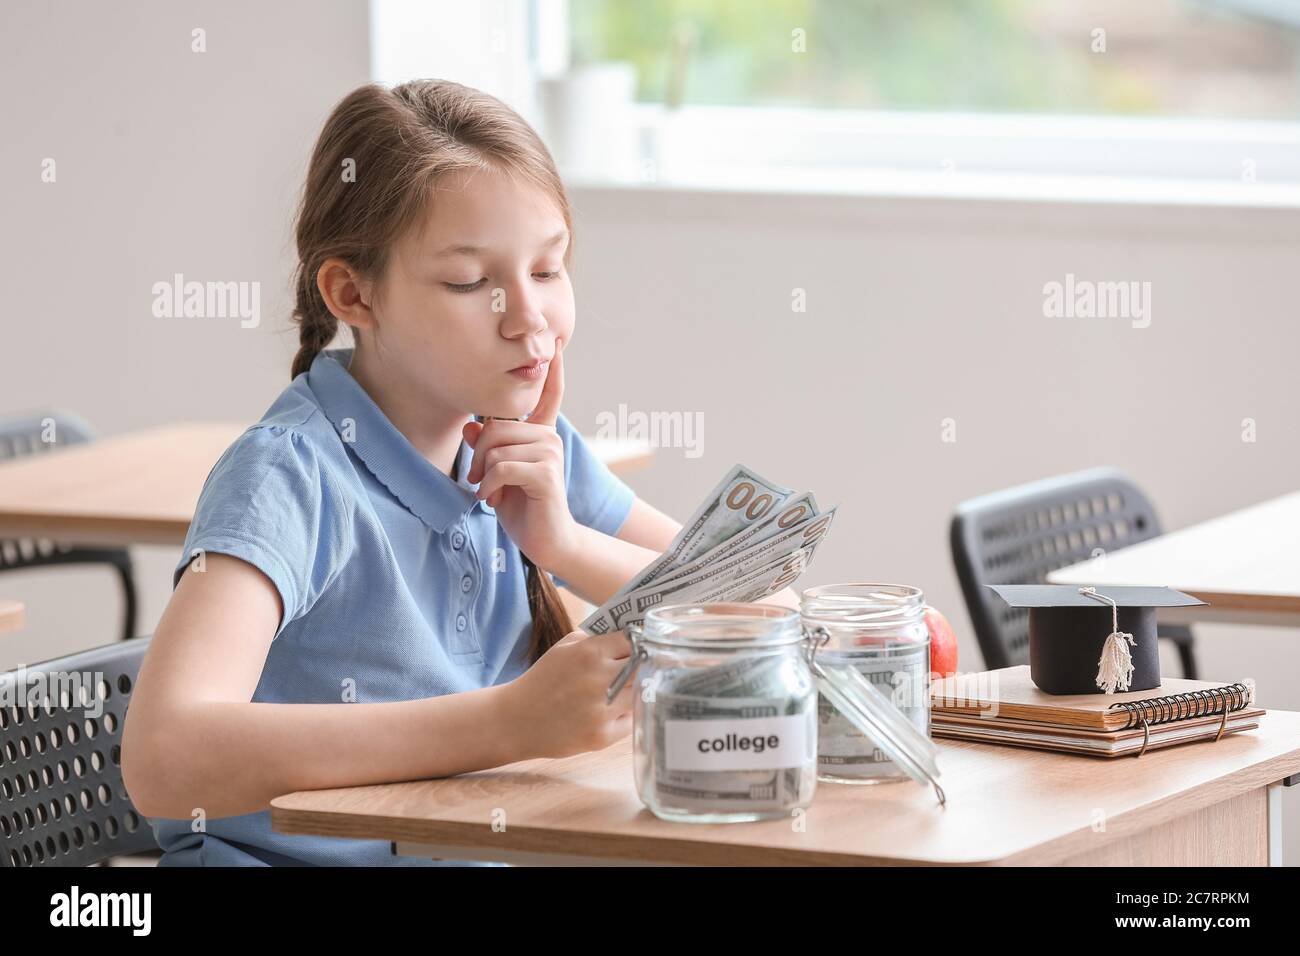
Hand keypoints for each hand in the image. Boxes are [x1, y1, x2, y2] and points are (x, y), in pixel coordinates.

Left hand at [462, 338, 576, 569]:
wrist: (546, 542)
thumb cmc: (522, 507)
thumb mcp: (497, 475)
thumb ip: (487, 448)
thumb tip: (472, 426)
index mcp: (540, 434)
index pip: (549, 395)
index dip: (553, 370)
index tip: (556, 344)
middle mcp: (549, 438)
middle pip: (497, 426)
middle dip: (479, 455)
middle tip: (478, 479)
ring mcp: (550, 454)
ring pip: (497, 447)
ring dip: (483, 474)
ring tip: (488, 492)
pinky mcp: (546, 474)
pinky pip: (502, 467)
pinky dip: (488, 486)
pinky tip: (492, 499)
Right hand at [500, 629, 634, 757]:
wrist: (517, 719)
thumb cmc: (544, 679)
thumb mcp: (565, 647)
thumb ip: (597, 639)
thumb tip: (632, 634)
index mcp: (589, 652)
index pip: (633, 639)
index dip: (639, 642)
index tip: (641, 646)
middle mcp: (598, 680)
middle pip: (644, 667)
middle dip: (643, 666)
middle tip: (640, 668)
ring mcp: (602, 710)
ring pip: (640, 694)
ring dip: (636, 691)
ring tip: (623, 690)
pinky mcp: (602, 736)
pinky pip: (631, 721)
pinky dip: (626, 715)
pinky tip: (611, 711)